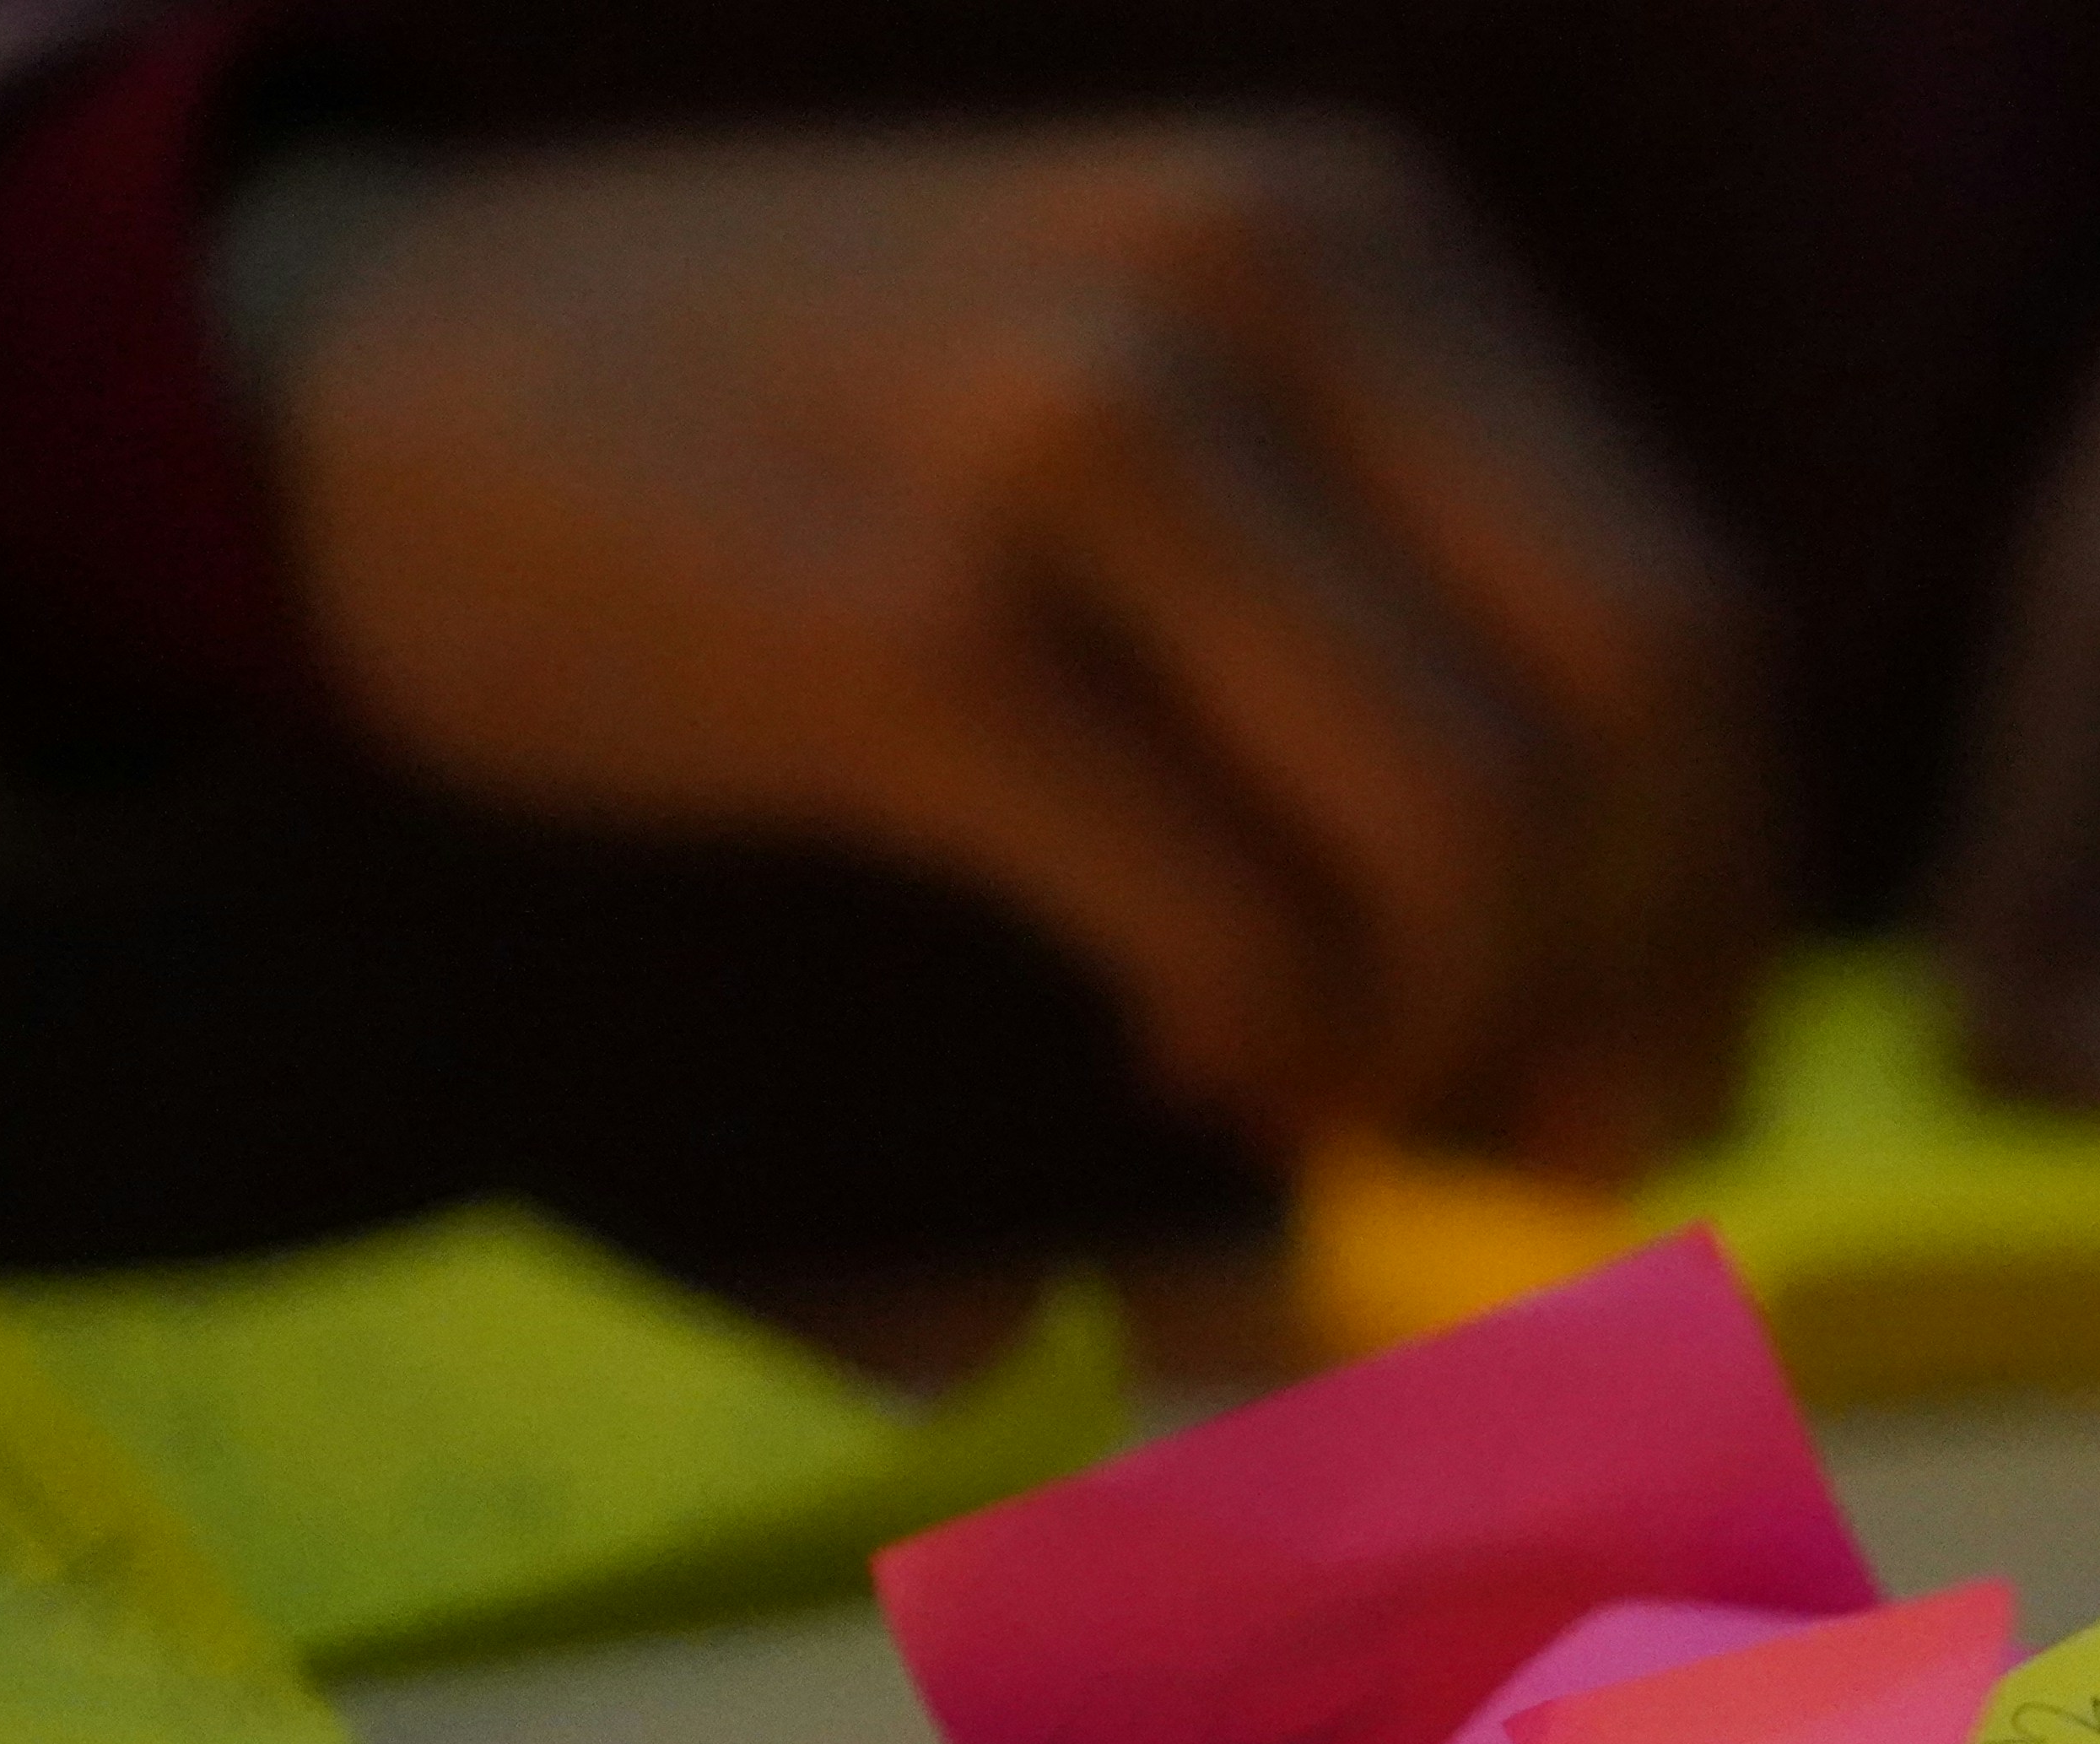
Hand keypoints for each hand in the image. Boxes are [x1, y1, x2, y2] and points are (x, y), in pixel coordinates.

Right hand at [248, 121, 1774, 1180]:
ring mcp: (1078, 447)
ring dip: (1438, 1047)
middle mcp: (1256, 295)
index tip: (1667, 1069)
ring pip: (1463, 844)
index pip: (1694, 619)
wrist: (373, 365)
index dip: (1726, 900)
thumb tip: (1645, 952)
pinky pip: (1228, 925)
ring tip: (1327, 1093)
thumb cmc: (819, 433)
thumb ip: (1400, 601)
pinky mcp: (909, 633)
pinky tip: (1187, 1058)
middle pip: (1630, 736)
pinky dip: (1263, 1048)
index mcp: (1363, 240)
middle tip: (1540, 1146)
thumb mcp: (1161, 392)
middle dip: (1632, 998)